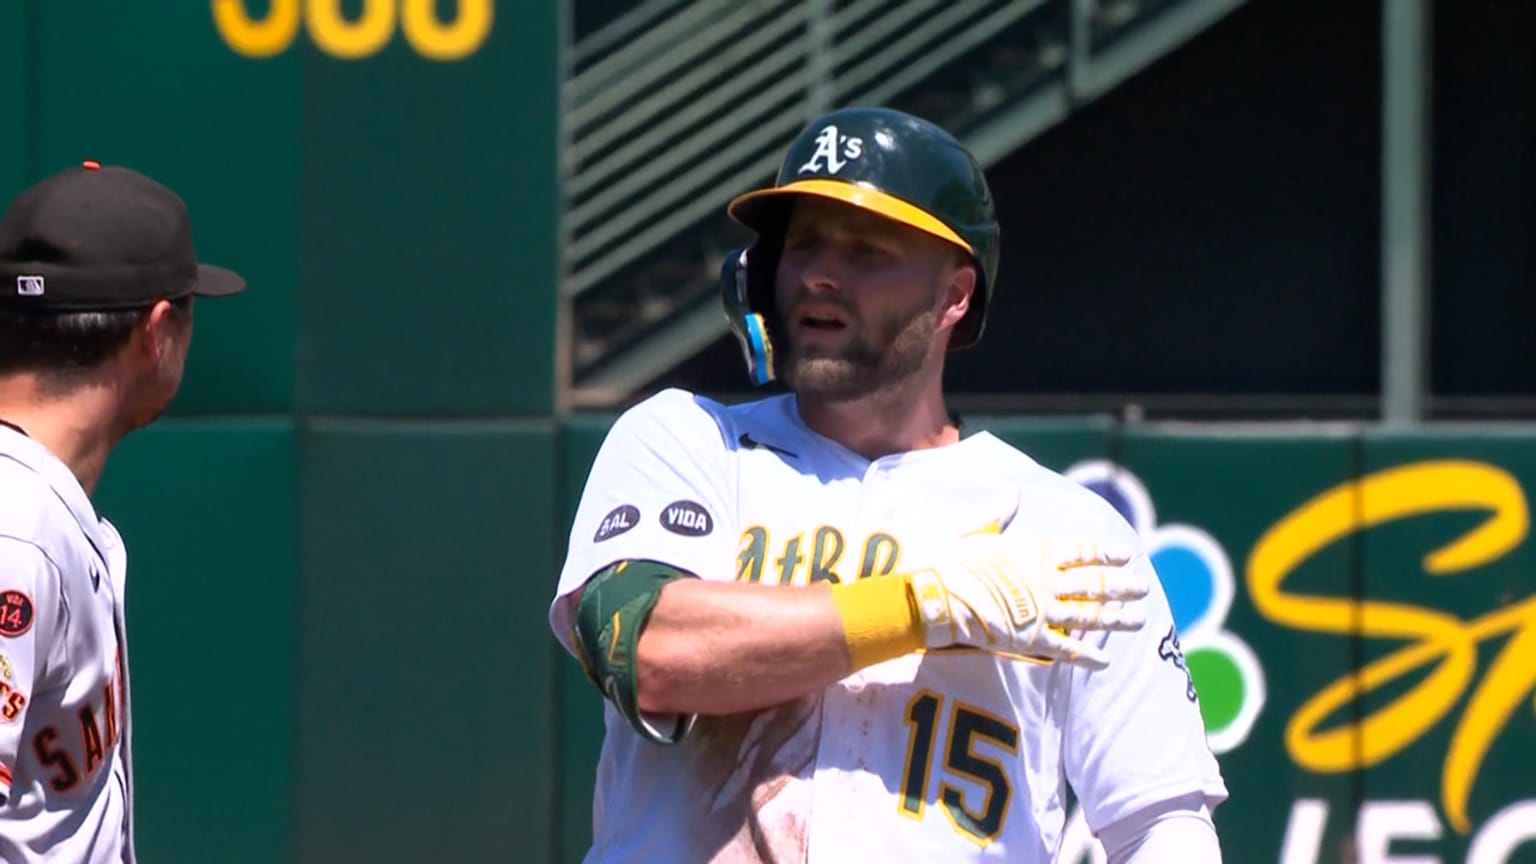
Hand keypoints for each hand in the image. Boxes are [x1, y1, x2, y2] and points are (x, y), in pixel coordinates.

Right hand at [908, 530, 1149, 669]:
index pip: (1082, 551)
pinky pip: (1066, 648)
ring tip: (1138, 619)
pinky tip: (1105, 660)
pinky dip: (1087, 656)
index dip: (1106, 553)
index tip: (1126, 555)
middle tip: (1143, 588)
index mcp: (1036, 553)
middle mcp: (1047, 581)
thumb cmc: (954, 564)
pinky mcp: (1032, 639)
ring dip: (1116, 618)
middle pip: (1094, 584)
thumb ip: (998, 512)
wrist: (939, 600)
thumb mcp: (976, 531)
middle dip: (1121, 586)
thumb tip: (1012, 489)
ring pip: (1089, 615)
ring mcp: (1042, 611)